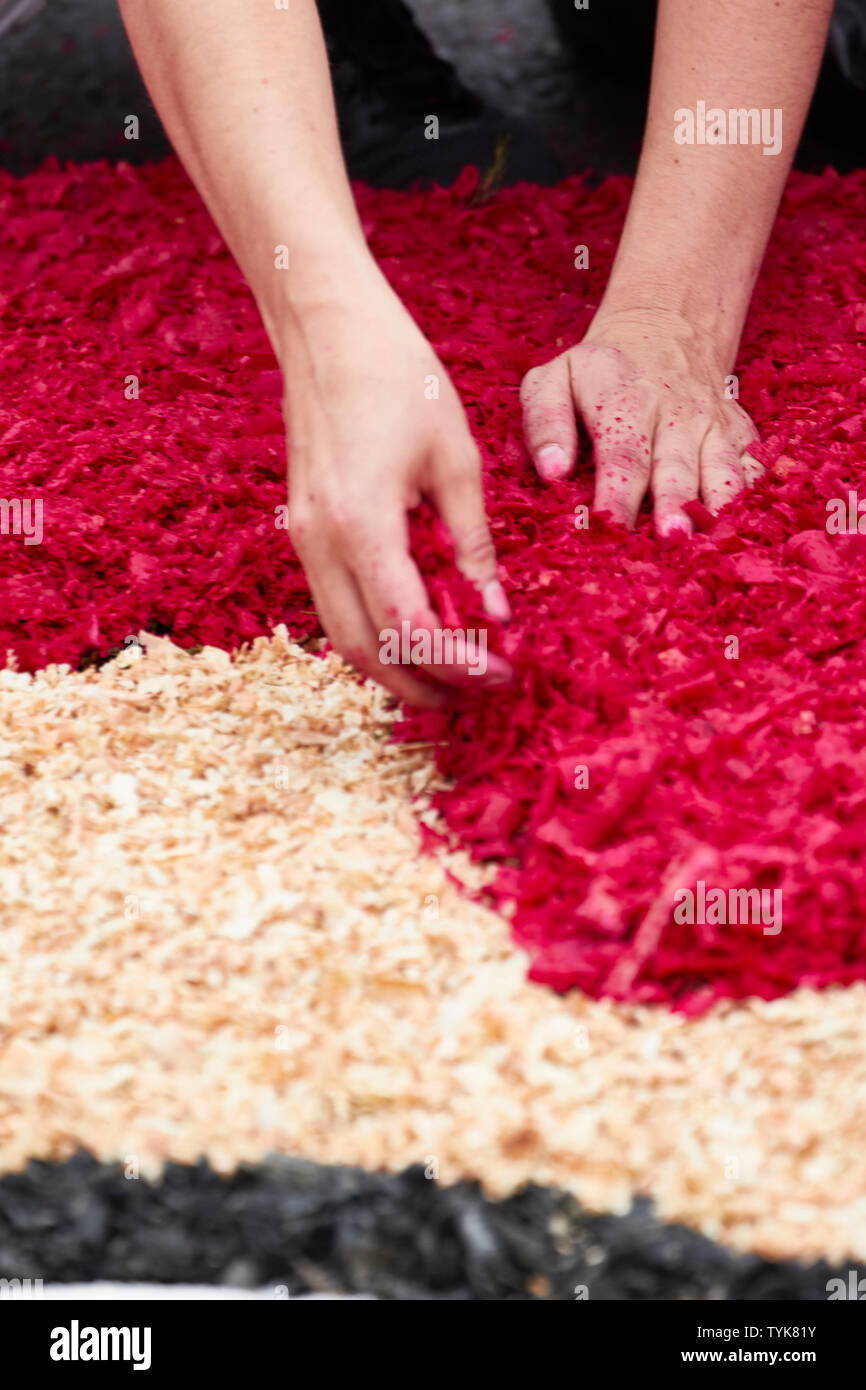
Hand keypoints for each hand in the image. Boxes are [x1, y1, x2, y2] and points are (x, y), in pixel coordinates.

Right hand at [279, 268, 511, 707]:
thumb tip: (496, 613)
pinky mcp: (302, 532)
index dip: (457, 662)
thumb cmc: (399, 378)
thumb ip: (473, 542)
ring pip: (342, 637)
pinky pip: (335, 606)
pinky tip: (418, 633)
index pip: (407, 625)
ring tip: (452, 676)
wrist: (327, 329)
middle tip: (478, 694)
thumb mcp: (456, 458)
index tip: (502, 672)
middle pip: (365, 651)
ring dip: (395, 668)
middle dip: (423, 686)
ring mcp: (302, 539)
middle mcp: (319, 542)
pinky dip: (376, 634)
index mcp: (360, 522)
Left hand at [520, 307, 762, 536]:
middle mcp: (674, 412)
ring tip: (716, 539)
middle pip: (675, 465)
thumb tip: (552, 473)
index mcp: (624, 399)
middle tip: (670, 537)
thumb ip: (544, 423)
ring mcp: (712, 423)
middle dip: (674, 503)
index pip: (621, 451)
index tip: (607, 525)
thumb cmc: (598, 373)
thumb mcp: (553, 379)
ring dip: (720, 504)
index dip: (616, 491)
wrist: (665, 330)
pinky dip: (754, 493)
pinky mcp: (739, 433)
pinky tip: (748, 522)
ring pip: (721, 468)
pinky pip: (753, 465)